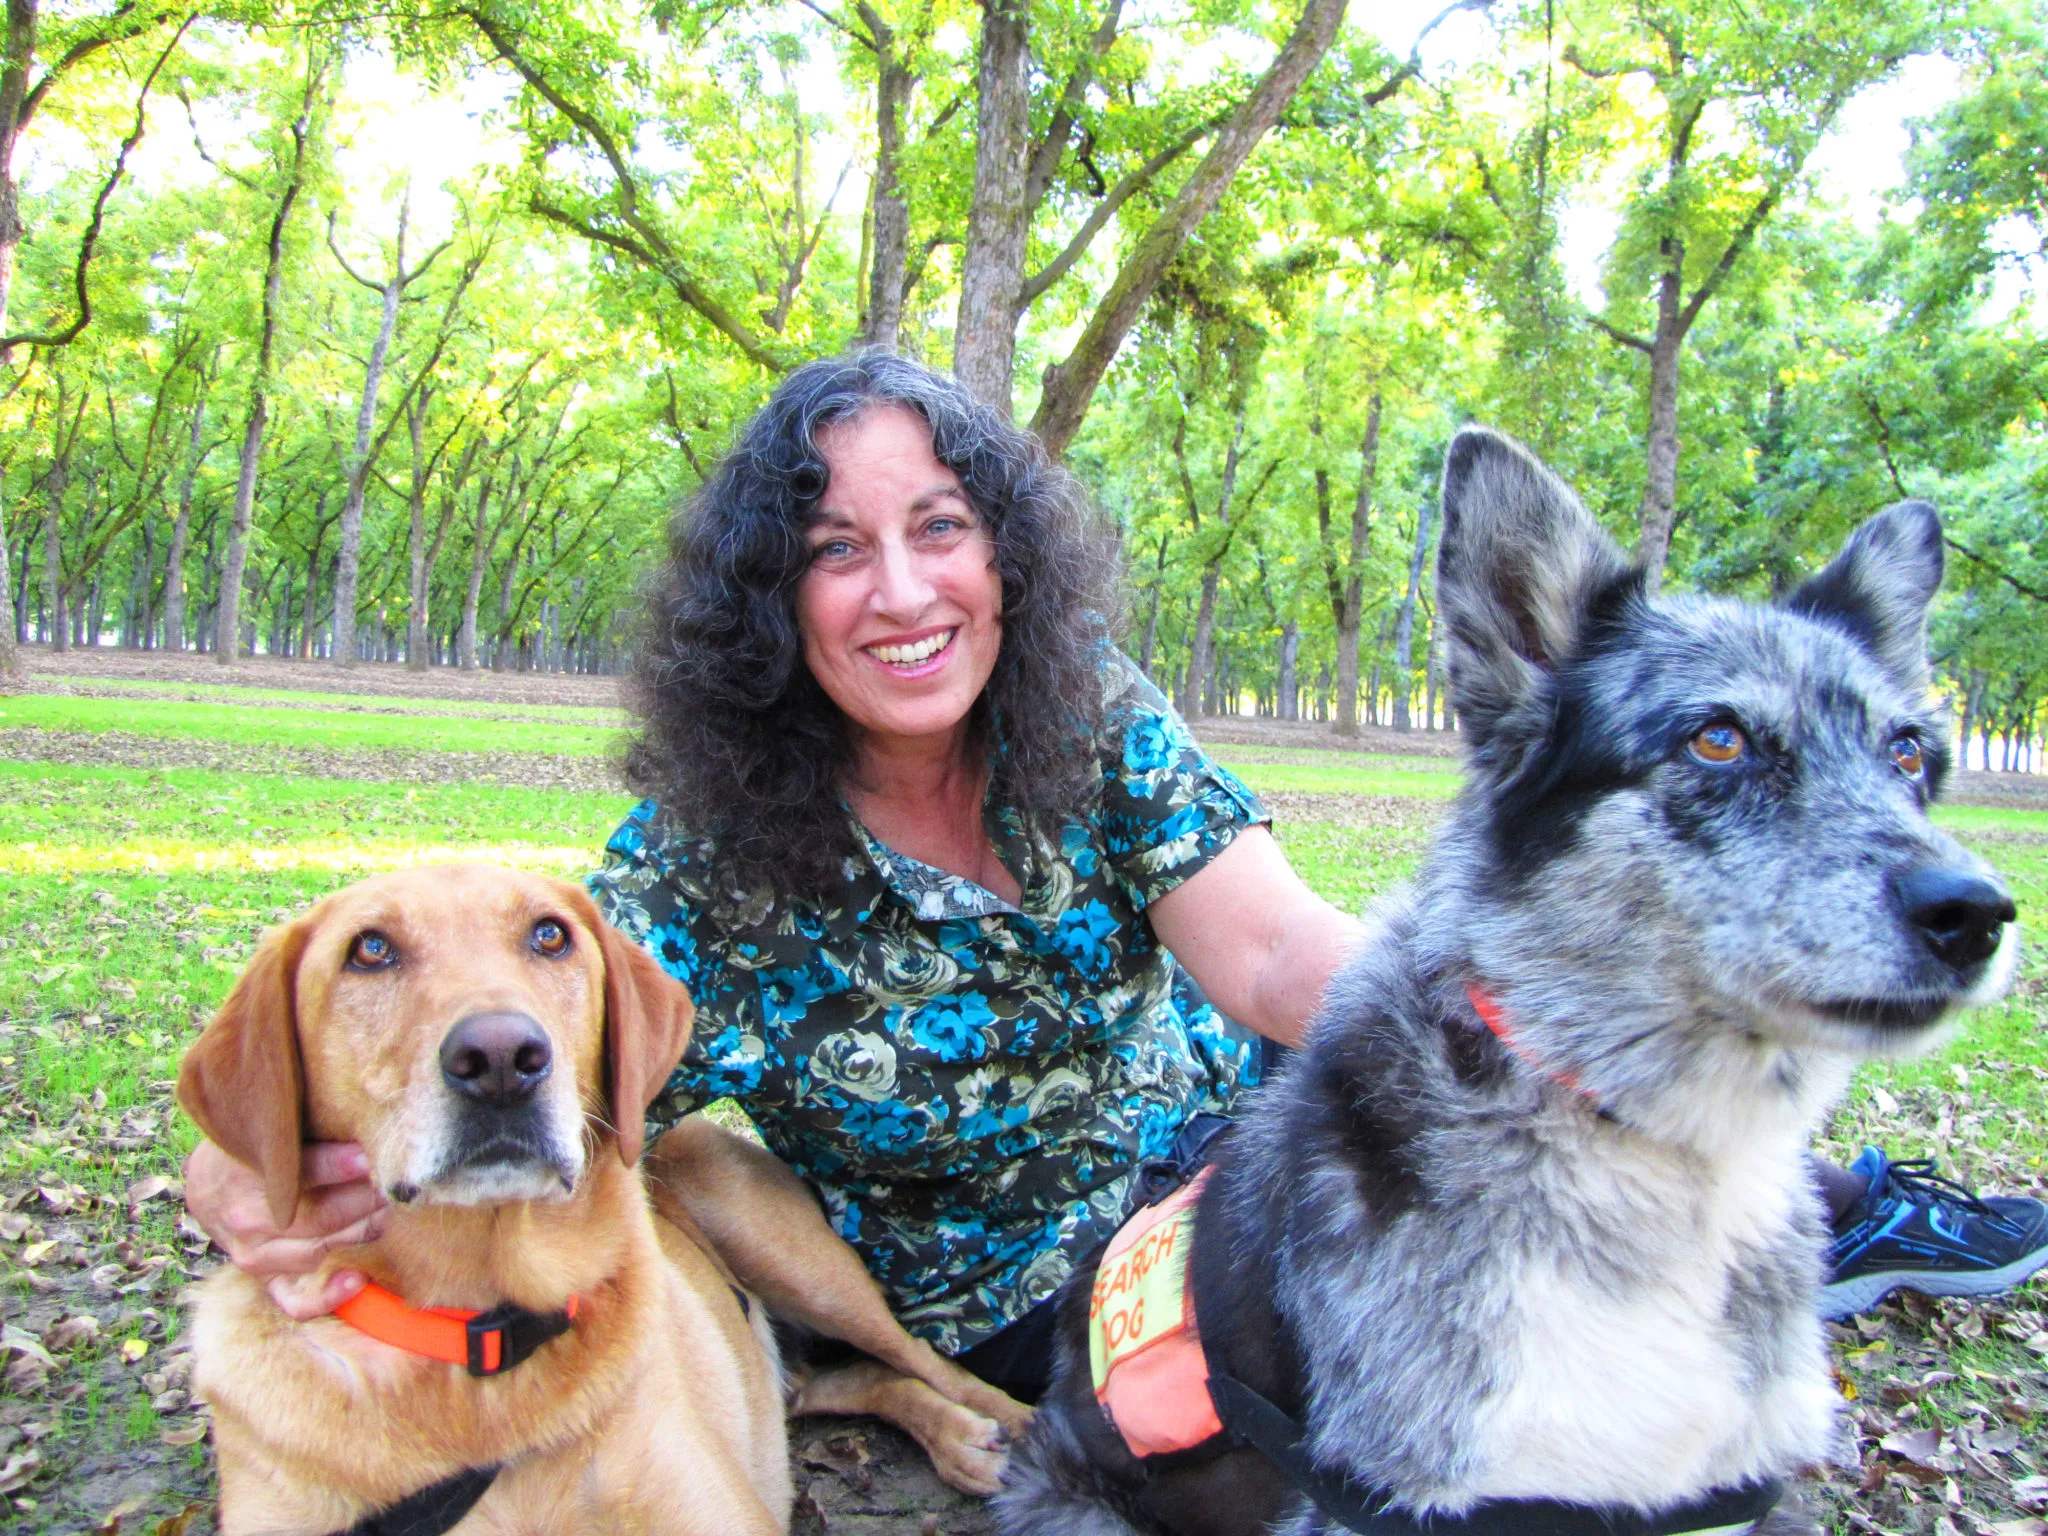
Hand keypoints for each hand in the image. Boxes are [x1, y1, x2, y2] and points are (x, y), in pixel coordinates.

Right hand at [183, 1139, 387, 1320]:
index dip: (340, 1164)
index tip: (372, 1156)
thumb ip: (311, 1130)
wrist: (208, 1185)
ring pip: (319, 1251)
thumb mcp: (273, 1131)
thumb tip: (365, 1123)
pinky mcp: (264, 1280)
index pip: (301, 1171)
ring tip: (392, 1213)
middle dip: (367, 1200)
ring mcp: (255, 1255)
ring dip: (363, 1233)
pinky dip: (328, 1296)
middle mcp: (248, 1218)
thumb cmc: (256, 1149)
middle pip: (321, 1216)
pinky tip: (359, 1280)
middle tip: (398, 1186)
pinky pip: (294, 1300)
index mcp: (247, 1173)